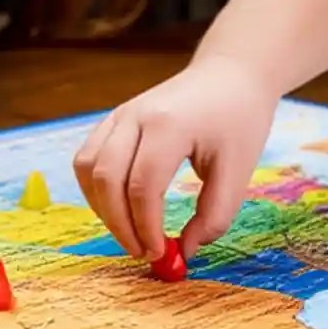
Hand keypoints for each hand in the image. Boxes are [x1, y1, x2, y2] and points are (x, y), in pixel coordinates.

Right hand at [73, 56, 277, 259]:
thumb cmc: (239, 120)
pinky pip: (88, 159)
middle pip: (107, 179)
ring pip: (88, 169)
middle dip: (120, 225)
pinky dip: (97, 190)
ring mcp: (119, 115)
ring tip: (131, 232)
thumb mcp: (239, 171)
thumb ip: (214, 215)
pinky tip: (121, 208)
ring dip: (103, 209)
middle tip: (143, 253)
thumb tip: (184, 251)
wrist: (230, 75)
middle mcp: (135, 116)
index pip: (142, 186)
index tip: (160, 253)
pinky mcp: (113, 120)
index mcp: (168, 125)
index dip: (146, 227)